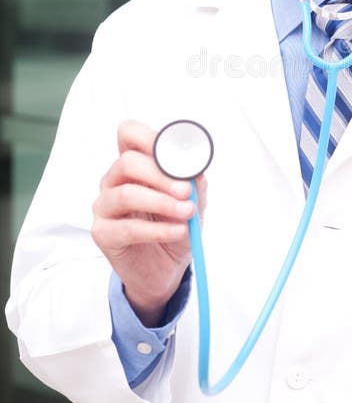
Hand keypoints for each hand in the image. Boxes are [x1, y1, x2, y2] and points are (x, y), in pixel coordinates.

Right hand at [92, 120, 206, 325]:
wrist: (166, 269)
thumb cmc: (175, 225)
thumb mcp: (193, 201)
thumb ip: (194, 183)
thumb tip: (196, 170)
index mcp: (134, 164)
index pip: (129, 134)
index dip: (150, 137)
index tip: (177, 155)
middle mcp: (114, 180)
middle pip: (127, 162)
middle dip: (160, 175)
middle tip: (186, 190)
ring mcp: (105, 206)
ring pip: (126, 194)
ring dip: (162, 202)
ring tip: (187, 212)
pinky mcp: (102, 233)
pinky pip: (128, 228)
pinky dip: (158, 229)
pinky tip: (178, 231)